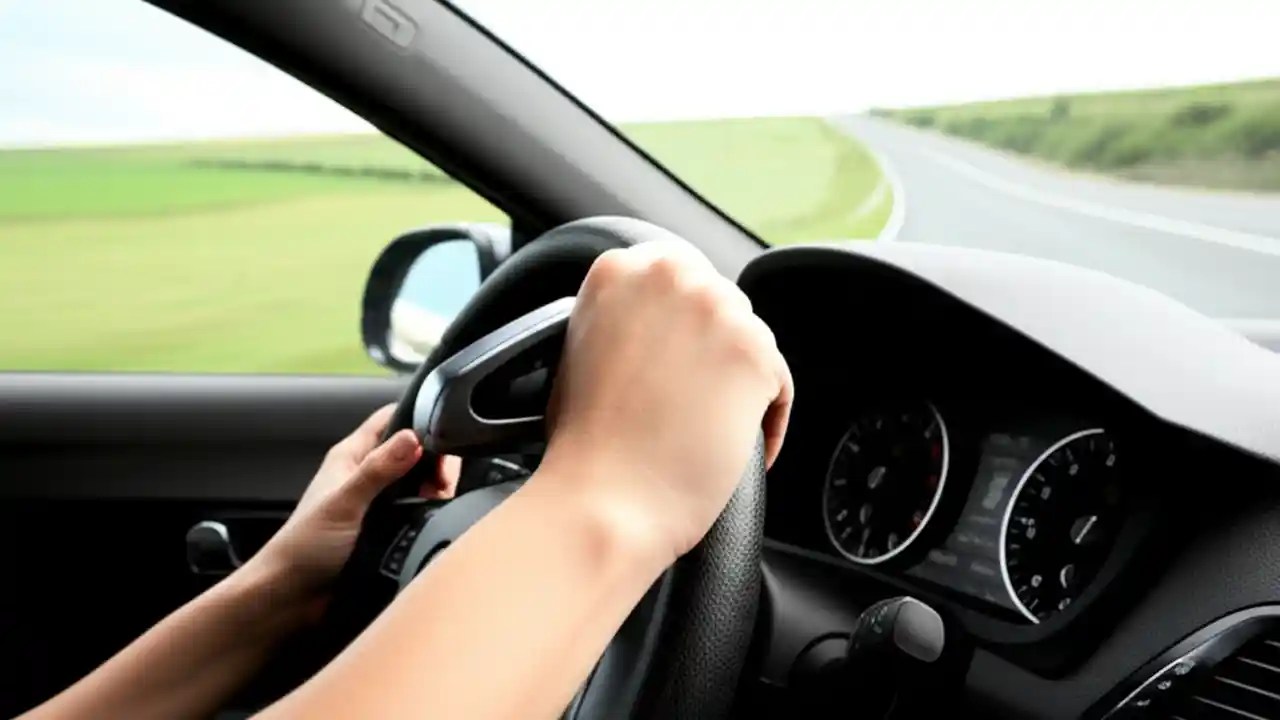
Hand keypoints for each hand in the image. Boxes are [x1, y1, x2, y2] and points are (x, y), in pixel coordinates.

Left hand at [248, 405, 458, 611]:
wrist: (292, 595)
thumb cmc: (303, 547)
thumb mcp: (345, 502)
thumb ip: (378, 469)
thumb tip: (411, 438)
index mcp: (350, 457)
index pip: (390, 419)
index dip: (417, 420)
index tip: (443, 435)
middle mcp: (365, 475)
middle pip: (411, 452)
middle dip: (434, 461)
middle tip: (442, 481)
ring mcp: (376, 503)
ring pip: (417, 483)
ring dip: (432, 490)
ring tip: (439, 502)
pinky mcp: (384, 528)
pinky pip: (415, 512)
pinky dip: (428, 513)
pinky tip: (432, 520)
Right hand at [540, 240, 792, 562]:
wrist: (604, 500)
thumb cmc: (584, 445)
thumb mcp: (583, 350)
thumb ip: (623, 317)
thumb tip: (662, 326)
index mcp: (619, 269)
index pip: (677, 275)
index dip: (680, 323)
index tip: (679, 354)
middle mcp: (671, 275)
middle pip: (718, 302)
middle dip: (712, 349)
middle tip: (695, 399)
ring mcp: (717, 310)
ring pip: (750, 341)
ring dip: (737, 383)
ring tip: (709, 430)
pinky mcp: (756, 353)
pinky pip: (777, 385)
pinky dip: (764, 422)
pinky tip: (735, 449)